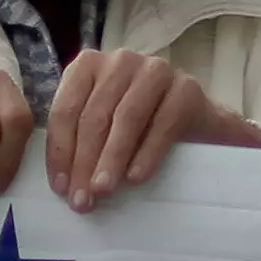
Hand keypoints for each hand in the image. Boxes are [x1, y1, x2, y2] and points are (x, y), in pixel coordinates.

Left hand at [44, 47, 260, 209]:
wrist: (199, 125)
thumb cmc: (141, 129)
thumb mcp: (103, 130)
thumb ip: (79, 143)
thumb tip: (63, 186)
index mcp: (89, 66)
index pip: (66, 110)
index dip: (61, 151)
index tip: (60, 189)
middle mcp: (120, 60)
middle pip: (95, 116)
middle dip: (84, 162)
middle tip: (82, 200)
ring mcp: (156, 69)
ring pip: (126, 118)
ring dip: (112, 159)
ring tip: (103, 191)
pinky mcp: (187, 88)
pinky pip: (163, 124)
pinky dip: (147, 153)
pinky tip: (135, 178)